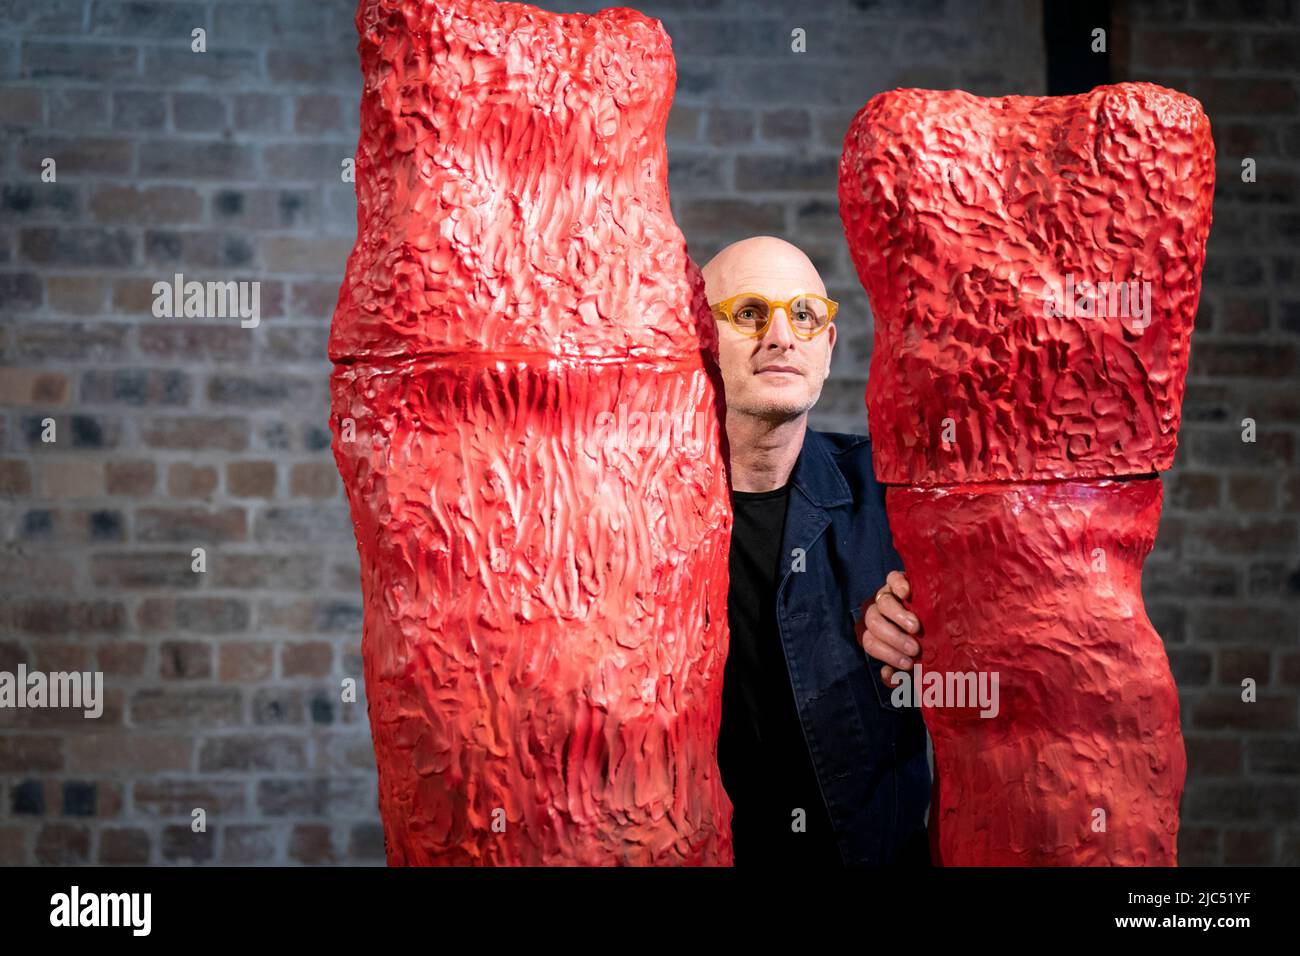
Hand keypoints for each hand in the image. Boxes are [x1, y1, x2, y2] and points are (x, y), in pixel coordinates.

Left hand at [854, 570, 920, 685]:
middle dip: (893, 638)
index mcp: (877, 633)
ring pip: (882, 602)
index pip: (870, 643)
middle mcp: (878, 613)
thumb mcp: (916, 660)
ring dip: (897, 617)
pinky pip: (892, 578)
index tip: (908, 664)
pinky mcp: (898, 579)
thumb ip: (902, 673)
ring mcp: (887, 594)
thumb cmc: (926, 642)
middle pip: (873, 623)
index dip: (887, 654)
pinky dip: (897, 585)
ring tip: (916, 627)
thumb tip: (888, 676)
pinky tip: (907, 594)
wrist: (942, 613)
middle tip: (914, 649)